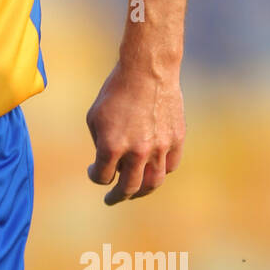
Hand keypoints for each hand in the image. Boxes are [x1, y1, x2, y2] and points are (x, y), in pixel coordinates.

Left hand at [85, 62, 184, 205]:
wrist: (147, 70)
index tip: (93, 171)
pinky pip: (170, 165)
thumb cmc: (115, 91)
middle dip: (117, 196)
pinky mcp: (176, 139)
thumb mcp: (95, 117)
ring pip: (153, 183)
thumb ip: (100, 144)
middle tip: (111, 199)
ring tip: (134, 193)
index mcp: (112, 147)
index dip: (94, 176)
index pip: (102, 177)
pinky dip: (160, 172)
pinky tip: (152, 171)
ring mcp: (160, 147)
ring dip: (141, 191)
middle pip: (128, 188)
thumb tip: (107, 163)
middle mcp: (137, 152)